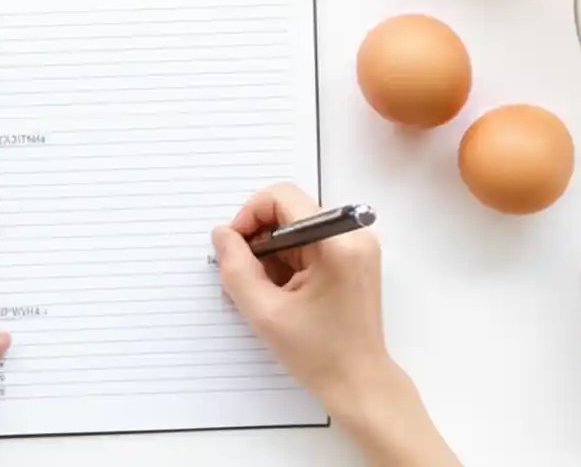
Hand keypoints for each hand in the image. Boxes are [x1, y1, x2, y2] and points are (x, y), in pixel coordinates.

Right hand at [213, 184, 459, 466]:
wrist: (359, 383)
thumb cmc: (318, 353)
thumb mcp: (265, 312)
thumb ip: (236, 268)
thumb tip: (221, 234)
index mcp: (338, 242)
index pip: (283, 197)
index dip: (249, 215)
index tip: (234, 247)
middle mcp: (354, 234)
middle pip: (290, 211)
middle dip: (260, 239)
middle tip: (246, 276)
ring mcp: (356, 246)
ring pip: (296, 228)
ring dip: (272, 253)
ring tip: (264, 291)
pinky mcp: (353, 259)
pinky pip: (309, 243)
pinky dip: (287, 261)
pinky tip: (281, 292)